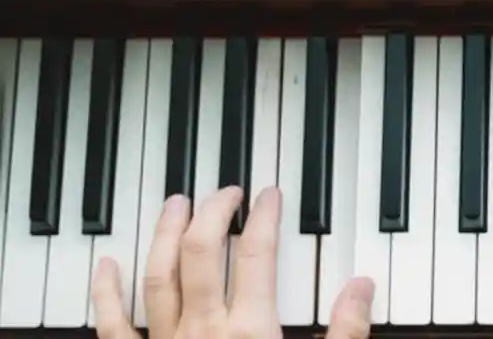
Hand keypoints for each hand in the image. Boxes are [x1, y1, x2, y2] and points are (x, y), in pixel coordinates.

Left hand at [92, 186, 374, 338]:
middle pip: (200, 250)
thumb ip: (344, 333)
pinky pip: (113, 325)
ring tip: (174, 204)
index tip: (269, 195)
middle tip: (226, 191)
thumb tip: (361, 286)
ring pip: (157, 275)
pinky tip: (108, 266)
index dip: (264, 216)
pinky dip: (107, 293)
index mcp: (249, 330)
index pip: (256, 253)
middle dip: (212, 211)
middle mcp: (202, 330)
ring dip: (164, 233)